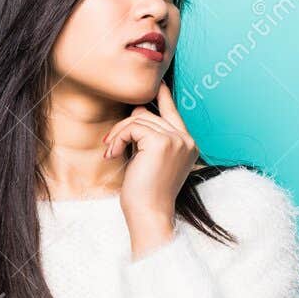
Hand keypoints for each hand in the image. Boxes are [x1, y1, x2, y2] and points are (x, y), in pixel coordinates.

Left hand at [103, 81, 197, 256]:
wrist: (149, 213)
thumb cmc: (146, 193)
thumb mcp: (150, 159)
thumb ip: (150, 136)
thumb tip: (140, 109)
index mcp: (187, 145)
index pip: (173, 113)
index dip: (164, 97)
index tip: (159, 84)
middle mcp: (186, 140)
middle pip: (149, 115)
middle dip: (125, 127)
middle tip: (110, 145)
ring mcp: (177, 140)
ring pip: (139, 119)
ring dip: (119, 134)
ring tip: (111, 152)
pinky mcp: (162, 142)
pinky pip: (133, 127)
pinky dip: (118, 139)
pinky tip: (113, 154)